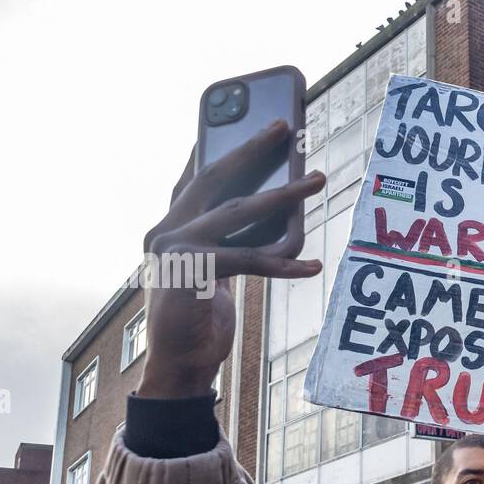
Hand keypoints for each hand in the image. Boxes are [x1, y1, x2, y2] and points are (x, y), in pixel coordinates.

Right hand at [138, 121, 324, 398]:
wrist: (179, 366)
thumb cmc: (200, 320)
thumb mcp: (213, 273)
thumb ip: (227, 242)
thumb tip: (273, 214)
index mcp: (167, 228)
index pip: (192, 178)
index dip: (213, 146)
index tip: (234, 117)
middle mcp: (165, 232)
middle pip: (215, 179)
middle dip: (251, 149)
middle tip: (285, 127)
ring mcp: (176, 250)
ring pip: (240, 212)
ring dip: (285, 195)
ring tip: (318, 179)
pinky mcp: (194, 273)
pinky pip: (251, 260)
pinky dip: (285, 263)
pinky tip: (314, 264)